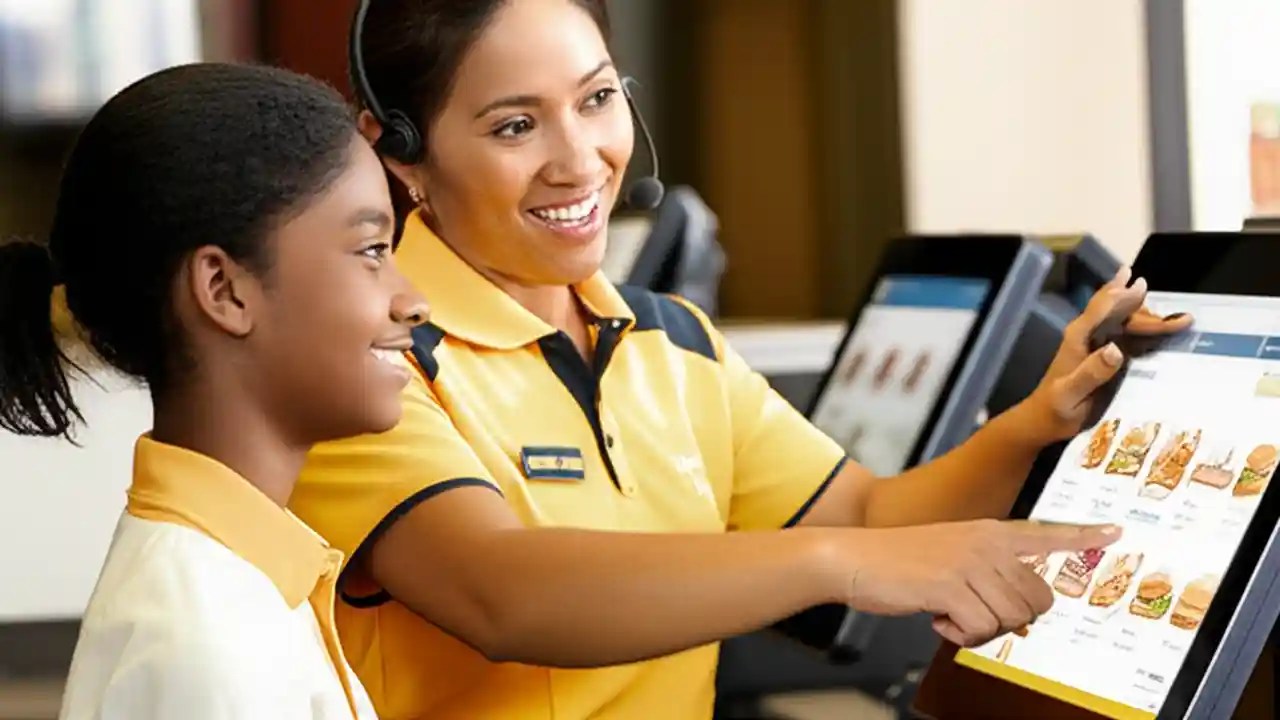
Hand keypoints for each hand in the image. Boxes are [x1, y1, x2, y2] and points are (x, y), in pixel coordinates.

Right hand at [836, 520, 1120, 646]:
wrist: (852, 559)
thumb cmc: (898, 563)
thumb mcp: (949, 555)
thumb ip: (985, 573)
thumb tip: (1017, 613)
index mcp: (988, 532)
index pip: (1046, 533)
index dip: (1084, 535)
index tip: (1116, 531)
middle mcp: (986, 544)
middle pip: (1037, 599)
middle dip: (1010, 617)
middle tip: (973, 613)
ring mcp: (970, 563)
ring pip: (1010, 618)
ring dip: (979, 628)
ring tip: (948, 612)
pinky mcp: (950, 585)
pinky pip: (979, 629)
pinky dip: (958, 635)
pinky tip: (936, 618)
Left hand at [1017, 266, 1192, 443]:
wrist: (1045, 420)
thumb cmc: (1056, 408)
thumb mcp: (1070, 394)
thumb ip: (1091, 373)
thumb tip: (1115, 349)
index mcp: (1078, 338)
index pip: (1101, 311)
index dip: (1121, 296)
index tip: (1141, 284)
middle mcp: (1088, 335)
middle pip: (1120, 314)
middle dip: (1149, 314)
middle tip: (1182, 319)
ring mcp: (1098, 343)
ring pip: (1127, 321)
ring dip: (1151, 320)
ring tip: (1179, 322)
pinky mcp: (1106, 355)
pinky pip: (1130, 335)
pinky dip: (1147, 331)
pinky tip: (1164, 330)